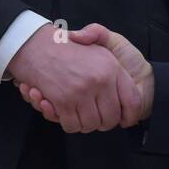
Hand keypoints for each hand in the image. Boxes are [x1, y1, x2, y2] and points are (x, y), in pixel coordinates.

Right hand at [7, 23, 139, 132]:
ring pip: (90, 125)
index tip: (123, 118)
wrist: (35, 44)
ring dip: (83, 124)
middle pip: (110, 119)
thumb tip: (131, 83)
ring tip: (77, 112)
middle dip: (102, 122)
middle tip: (93, 115)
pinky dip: (67, 123)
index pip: (133, 101)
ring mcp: (81, 91)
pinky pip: (72, 125)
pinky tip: (62, 110)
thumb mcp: (97, 42)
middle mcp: (100, 80)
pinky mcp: (63, 101)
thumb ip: (119, 64)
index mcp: (112, 68)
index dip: (129, 115)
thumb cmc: (67, 47)